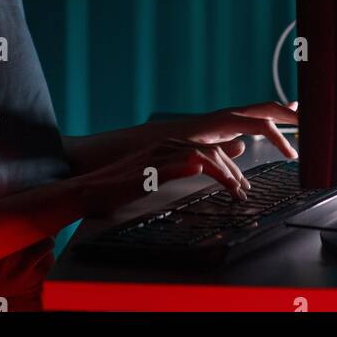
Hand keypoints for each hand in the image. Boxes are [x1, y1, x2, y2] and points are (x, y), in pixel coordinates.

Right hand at [74, 101, 298, 218]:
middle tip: (296, 134)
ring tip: (242, 194)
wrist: (99, 184)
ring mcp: (175, 146)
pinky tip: (224, 183)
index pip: (239, 117)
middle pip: (237, 121)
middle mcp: (188, 133)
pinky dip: (213, 173)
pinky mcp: (164, 162)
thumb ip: (213, 150)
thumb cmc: (139, 176)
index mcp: (196, 132)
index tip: (296, 110)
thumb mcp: (182, 160)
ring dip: (233, 174)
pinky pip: (196, 165)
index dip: (268, 112)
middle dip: (270, 123)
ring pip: (215, 152)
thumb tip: (240, 145)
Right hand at [75, 135, 253, 217]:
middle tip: (244, 190)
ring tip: (236, 192)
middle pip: (212, 152)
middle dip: (234, 171)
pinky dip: (204, 170)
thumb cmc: (120, 185)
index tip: (240, 182)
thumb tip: (203, 163)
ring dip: (226, 174)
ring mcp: (161, 155)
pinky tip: (215, 178)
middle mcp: (167, 145)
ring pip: (205, 156)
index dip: (229, 165)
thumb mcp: (155, 173)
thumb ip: (179, 165)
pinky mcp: (154, 168)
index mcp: (168, 145)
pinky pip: (185, 165)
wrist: (91, 189)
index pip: (209, 149)